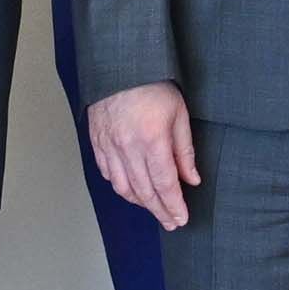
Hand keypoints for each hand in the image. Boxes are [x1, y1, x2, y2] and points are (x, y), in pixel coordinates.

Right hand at [86, 82, 200, 229]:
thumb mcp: (179, 114)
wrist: (119, 66)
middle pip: (145, 191)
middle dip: (159, 210)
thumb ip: (185, 150)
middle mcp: (128, 149)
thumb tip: (191, 179)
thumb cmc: (153, 86)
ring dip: (140, 203)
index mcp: (152, 141)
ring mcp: (109, 147)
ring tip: (154, 210)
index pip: (165, 184)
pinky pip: (107, 174)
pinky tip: (131, 191)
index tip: (181, 218)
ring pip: (124, 187)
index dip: (173, 205)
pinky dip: (121, 187)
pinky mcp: (97, 143)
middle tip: (171, 223)